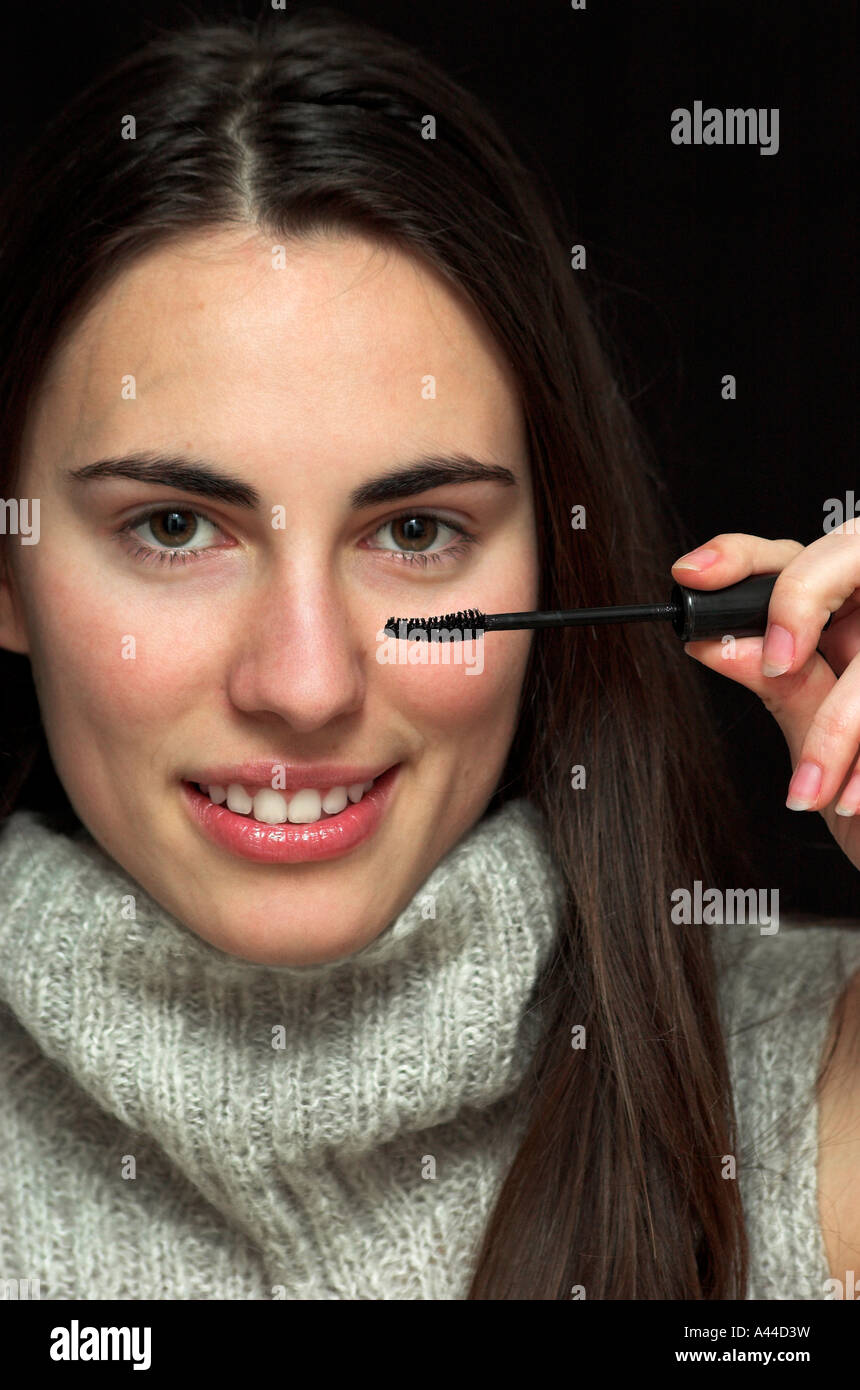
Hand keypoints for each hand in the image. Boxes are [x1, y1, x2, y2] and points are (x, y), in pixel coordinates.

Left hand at [671, 523, 859, 872]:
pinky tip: (854, 800)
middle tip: (777, 662)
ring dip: (837, 728)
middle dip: (802, 598)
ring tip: (809, 791)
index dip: (743, 555)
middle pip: (851, 556)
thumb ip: (783, 688)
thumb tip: (717, 643)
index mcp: (852, 625)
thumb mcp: (820, 747)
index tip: (695, 574)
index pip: (795, 558)